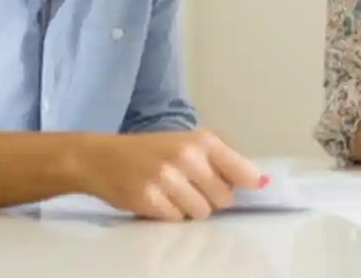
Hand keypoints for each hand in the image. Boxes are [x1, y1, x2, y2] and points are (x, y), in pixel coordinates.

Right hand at [78, 129, 267, 220]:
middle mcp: (187, 157)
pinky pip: (178, 220)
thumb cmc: (148, 151)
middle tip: (192, 187)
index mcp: (201, 140)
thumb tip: (260, 181)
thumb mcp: (186, 143)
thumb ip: (220, 160)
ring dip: (191, 209)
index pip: (242, 170)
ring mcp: (168, 179)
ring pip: (202, 213)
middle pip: (224, 198)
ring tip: (172, 193)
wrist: (101, 158)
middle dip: (211, 197)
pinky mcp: (151, 199)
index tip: (257, 188)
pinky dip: (170, 215)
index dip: (249, 183)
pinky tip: (158, 200)